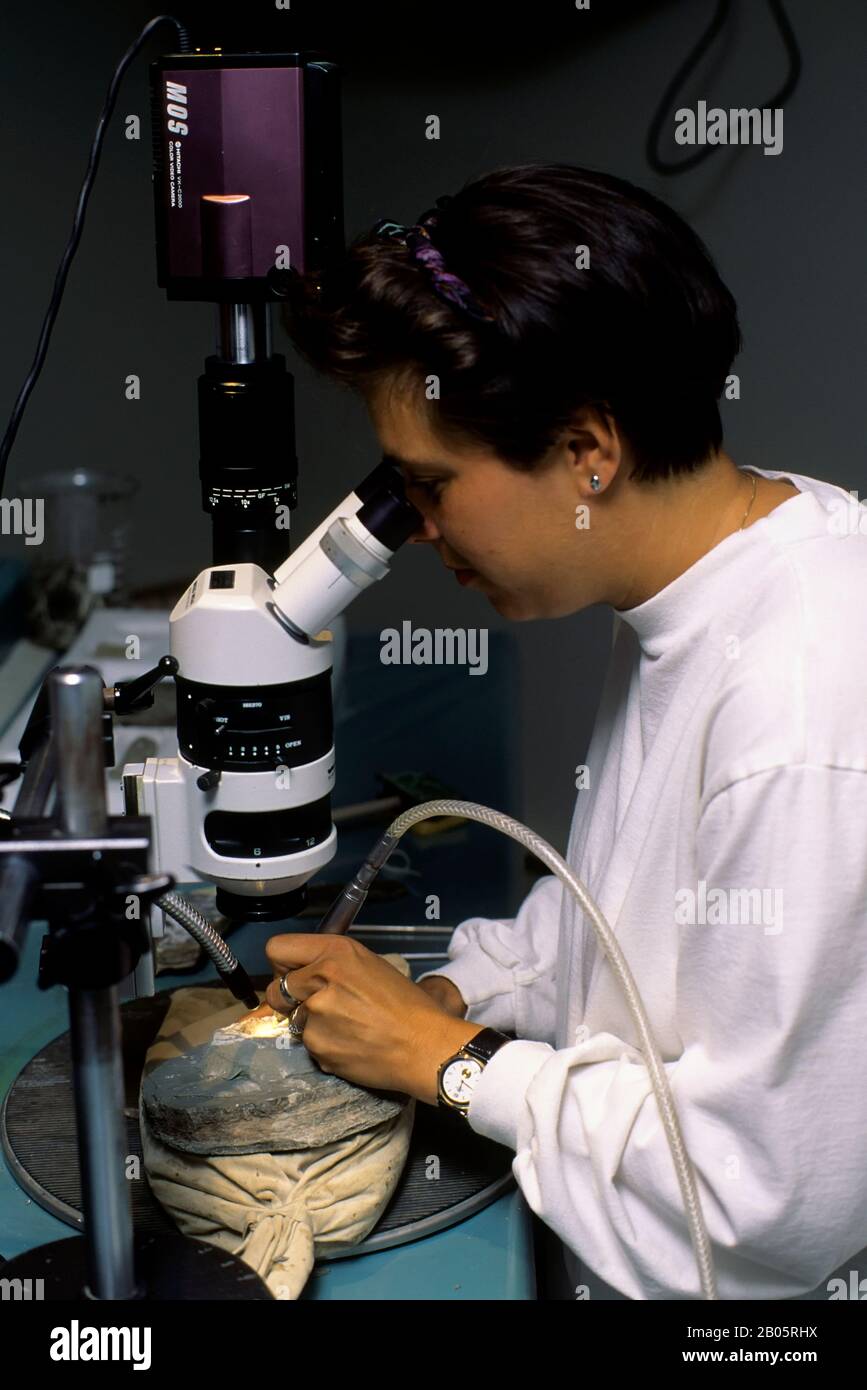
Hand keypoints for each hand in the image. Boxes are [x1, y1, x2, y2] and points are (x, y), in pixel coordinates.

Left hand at [264, 934, 478, 1104]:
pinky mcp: (318, 1047)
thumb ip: (332, 963)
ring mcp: (316, 1015)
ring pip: (294, 1020)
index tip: (293, 974)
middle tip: (316, 1005)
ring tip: (346, 1027)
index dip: (282, 964)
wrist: (425, 1046)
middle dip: (289, 999)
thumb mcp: (369, 965)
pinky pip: (309, 1045)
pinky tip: (351, 1044)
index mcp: (335, 951)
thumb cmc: (407, 1004)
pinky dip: (325, 1045)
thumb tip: (305, 971)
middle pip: (276, 989)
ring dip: (311, 1025)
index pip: (277, 949)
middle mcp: (320, 979)